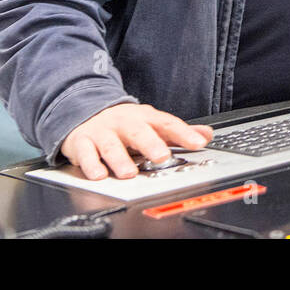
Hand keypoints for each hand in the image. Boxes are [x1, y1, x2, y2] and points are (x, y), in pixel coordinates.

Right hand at [60, 103, 213, 179]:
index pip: (167, 123)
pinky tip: (99, 175)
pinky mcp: (82, 142)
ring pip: (111, 145)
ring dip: (120, 159)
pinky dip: (91, 165)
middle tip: (162, 156)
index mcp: (145, 117)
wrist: (86, 114)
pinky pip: (86, 153)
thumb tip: (206, 134)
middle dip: (150, 144)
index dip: (184, 133)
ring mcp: (103, 132)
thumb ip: (178, 132)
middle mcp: (124, 123)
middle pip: (138, 131)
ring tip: (129, 173)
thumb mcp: (152, 124)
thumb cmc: (125, 124)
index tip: (198, 143)